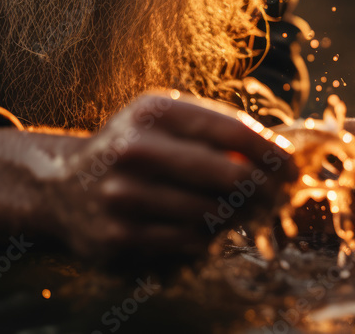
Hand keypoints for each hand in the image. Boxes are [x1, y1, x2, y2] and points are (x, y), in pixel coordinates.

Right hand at [51, 91, 297, 260]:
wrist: (61, 186)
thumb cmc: (133, 149)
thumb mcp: (164, 123)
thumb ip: (215, 132)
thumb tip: (282, 155)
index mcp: (152, 112)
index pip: (230, 130)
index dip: (270, 152)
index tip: (293, 168)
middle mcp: (134, 149)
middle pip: (226, 175)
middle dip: (263, 189)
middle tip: (280, 196)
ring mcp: (123, 195)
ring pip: (210, 213)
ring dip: (237, 216)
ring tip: (247, 212)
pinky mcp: (118, 235)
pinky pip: (187, 242)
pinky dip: (207, 237)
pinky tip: (209, 228)